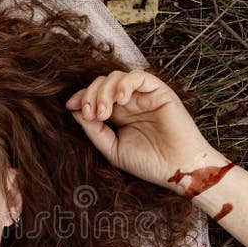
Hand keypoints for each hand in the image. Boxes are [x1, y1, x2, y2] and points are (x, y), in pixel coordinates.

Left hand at [66, 70, 223, 189]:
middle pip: (102, 84)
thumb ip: (94, 131)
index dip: (81, 97)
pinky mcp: (159, 92)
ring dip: (104, 91)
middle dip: (90, 95)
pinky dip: (125, 83)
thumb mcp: (113, 149)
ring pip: (116, 77)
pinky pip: (138, 76)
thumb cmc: (149, 163)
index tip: (70, 106)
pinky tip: (121, 100)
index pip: (95, 97)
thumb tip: (76, 112)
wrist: (177, 170)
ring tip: (104, 112)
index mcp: (119, 116)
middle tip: (91, 114)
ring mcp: (144, 96)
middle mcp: (130, 103)